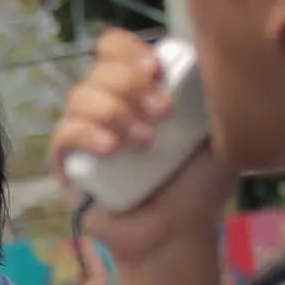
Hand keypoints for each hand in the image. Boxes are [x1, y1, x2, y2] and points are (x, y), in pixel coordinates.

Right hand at [50, 28, 241, 265]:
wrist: (179, 235)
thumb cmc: (201, 187)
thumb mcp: (220, 131)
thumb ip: (214, 91)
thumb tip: (206, 51)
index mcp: (137, 90)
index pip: (115, 49)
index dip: (129, 51)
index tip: (157, 71)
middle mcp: (108, 107)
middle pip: (98, 69)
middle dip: (131, 84)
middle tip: (163, 115)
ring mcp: (86, 135)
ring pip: (79, 97)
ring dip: (114, 111)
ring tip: (145, 143)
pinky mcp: (69, 166)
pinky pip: (63, 136)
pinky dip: (86, 134)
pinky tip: (111, 149)